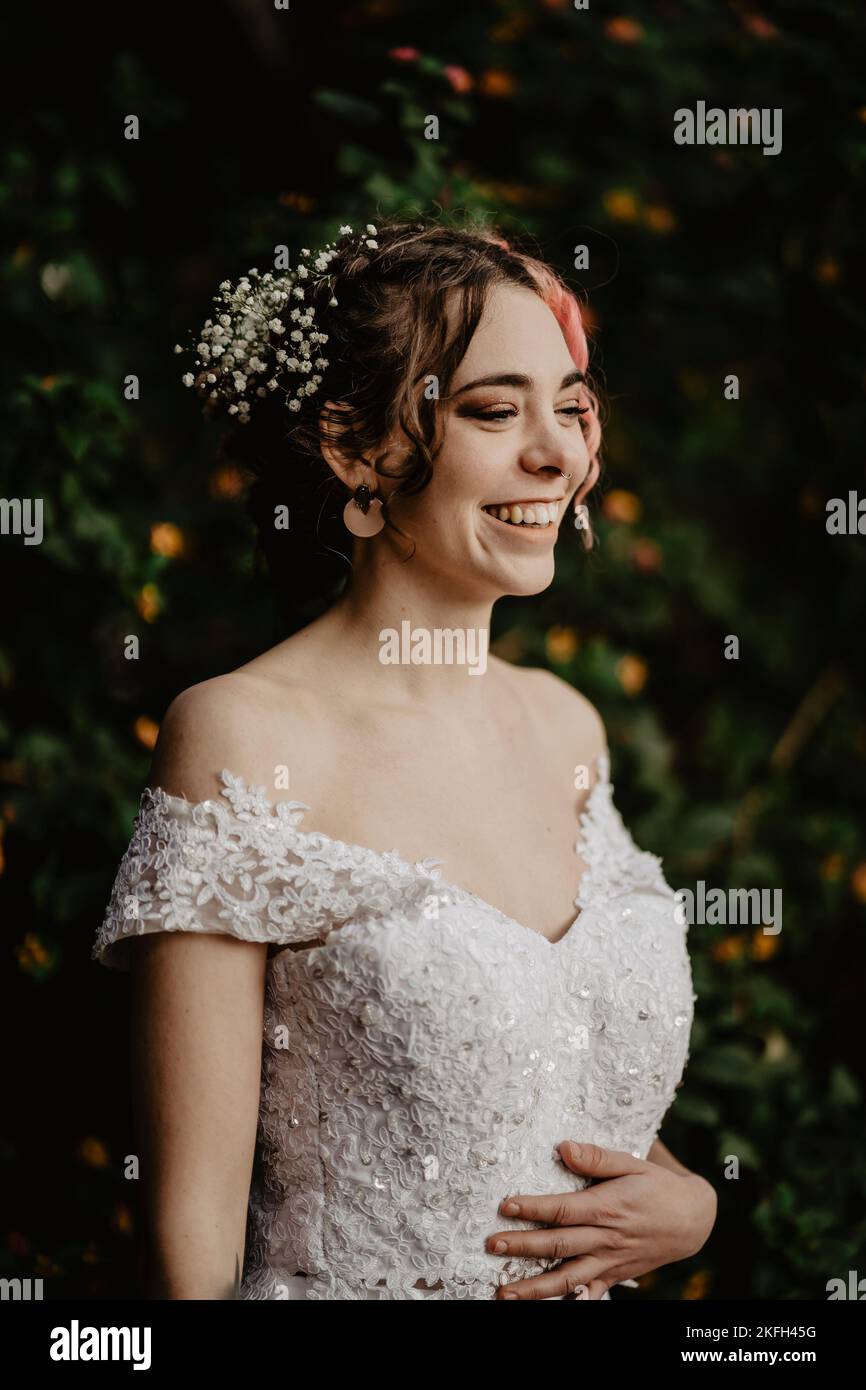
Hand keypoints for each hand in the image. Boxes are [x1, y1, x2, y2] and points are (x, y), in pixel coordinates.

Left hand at [488, 1141, 717, 1299]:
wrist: (692, 1220)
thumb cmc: (657, 1186)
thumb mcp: (632, 1163)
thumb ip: (596, 1157)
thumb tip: (563, 1147)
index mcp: (606, 1207)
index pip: (563, 1210)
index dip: (533, 1208)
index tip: (506, 1206)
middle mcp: (605, 1238)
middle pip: (558, 1245)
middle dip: (523, 1247)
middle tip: (492, 1246)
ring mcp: (609, 1262)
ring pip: (568, 1279)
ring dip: (535, 1288)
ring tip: (504, 1293)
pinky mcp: (614, 1276)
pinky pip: (589, 1295)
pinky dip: (568, 1304)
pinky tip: (543, 1308)